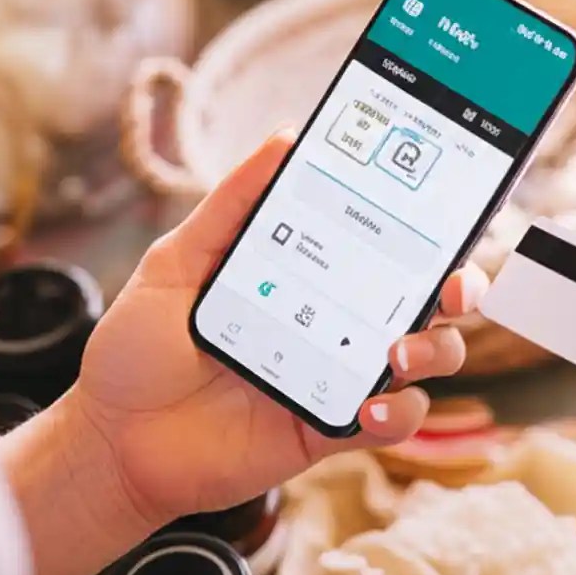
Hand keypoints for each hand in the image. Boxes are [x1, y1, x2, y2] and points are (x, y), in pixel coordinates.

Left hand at [67, 131, 486, 523]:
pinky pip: (393, 421)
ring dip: (435, 350)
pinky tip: (368, 408)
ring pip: (430, 359)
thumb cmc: (140, 349)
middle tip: (452, 287)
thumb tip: (284, 138)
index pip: (390, 245)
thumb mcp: (177, 262)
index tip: (450, 209)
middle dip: (463, 287)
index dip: (434, 228)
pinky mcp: (333, 428)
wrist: (112, 436)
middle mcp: (340, 322)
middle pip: (432, 300)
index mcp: (314, 276)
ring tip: (397, 353)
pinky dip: (398, 414)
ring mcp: (341, 375)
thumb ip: (232, 205)